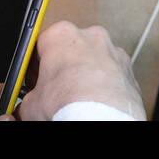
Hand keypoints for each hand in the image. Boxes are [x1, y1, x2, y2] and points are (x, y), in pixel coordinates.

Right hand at [17, 21, 144, 120]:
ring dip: (85, 75)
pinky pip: (112, 74)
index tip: (34, 80)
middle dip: (63, 68)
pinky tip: (94, 103)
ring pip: (93, 59)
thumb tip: (30, 105)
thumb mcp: (30, 105)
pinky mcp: (128, 69)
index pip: (40, 43)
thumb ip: (30, 96)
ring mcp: (112, 51)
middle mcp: (90, 36)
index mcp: (61, 35)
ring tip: (77, 100)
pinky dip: (105, 85)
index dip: (35, 65)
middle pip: (70, 48)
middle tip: (55, 91)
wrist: (100, 123)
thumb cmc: (69, 108)